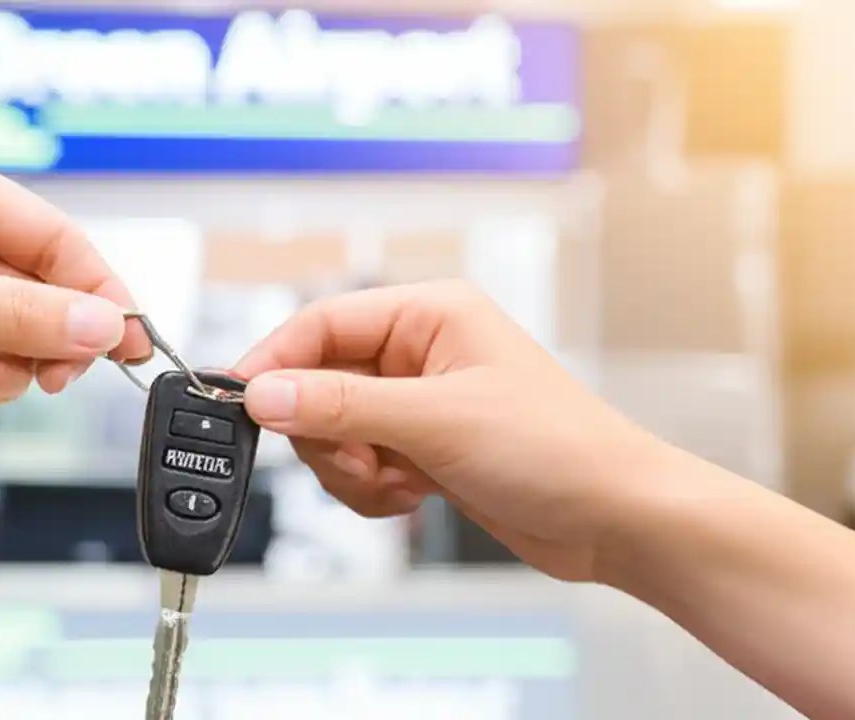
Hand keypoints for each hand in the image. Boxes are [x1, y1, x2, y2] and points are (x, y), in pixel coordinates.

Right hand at [234, 281, 669, 581]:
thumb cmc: (558, 448)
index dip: (275, 362)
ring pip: (332, 431)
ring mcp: (418, 404)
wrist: (614, 519)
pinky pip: (357, 465)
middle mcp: (419, 352)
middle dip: (326, 434)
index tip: (239, 403)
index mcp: (429, 314)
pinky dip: (371, 489)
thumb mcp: (435, 421)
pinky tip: (412, 496)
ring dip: (350, 469)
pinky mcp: (421, 448)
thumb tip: (263, 395)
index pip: (322, 323)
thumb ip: (340, 406)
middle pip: (317, 382)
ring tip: (398, 482)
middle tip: (356, 461)